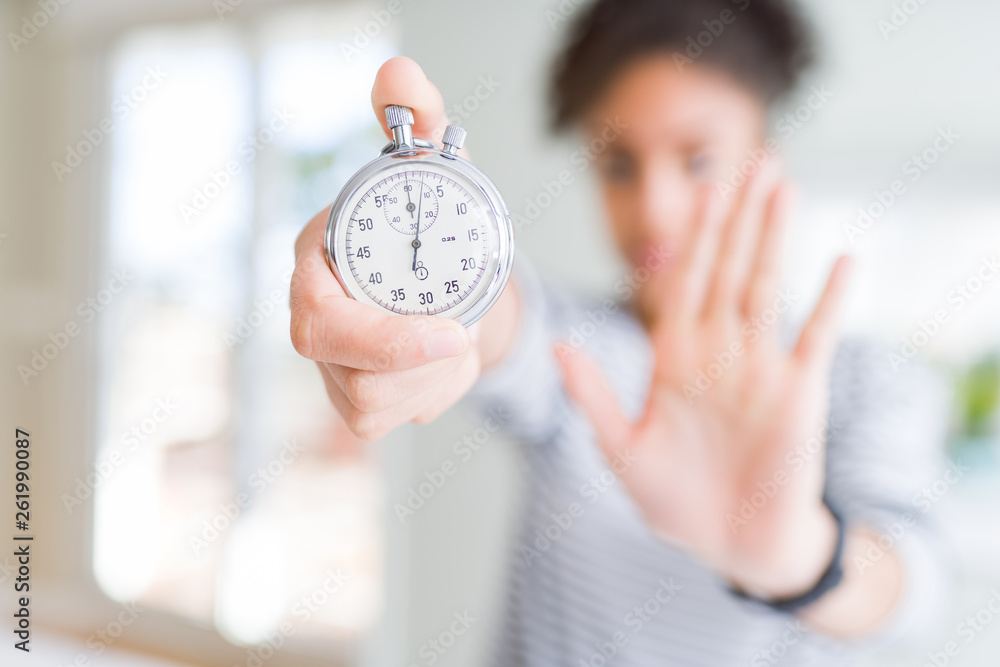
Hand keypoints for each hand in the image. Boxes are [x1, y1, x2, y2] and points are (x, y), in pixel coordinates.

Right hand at [290, 57, 480, 440]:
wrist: (452, 276)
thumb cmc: (432, 223)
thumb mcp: (430, 168)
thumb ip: (415, 118)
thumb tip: (398, 72)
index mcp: (318, 265)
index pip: (316, 320)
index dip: (378, 339)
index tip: (448, 334)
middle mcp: (316, 320)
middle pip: (353, 381)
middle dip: (419, 371)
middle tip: (462, 341)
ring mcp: (333, 367)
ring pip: (377, 408)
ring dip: (437, 378)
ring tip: (455, 337)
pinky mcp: (358, 400)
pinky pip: (398, 418)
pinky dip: (437, 393)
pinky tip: (446, 361)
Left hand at [556, 162, 852, 598]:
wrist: (731, 543)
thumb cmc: (676, 501)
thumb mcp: (622, 450)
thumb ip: (593, 397)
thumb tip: (556, 348)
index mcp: (676, 358)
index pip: (684, 280)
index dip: (692, 235)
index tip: (699, 189)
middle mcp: (719, 351)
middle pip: (728, 268)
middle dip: (737, 216)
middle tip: (752, 161)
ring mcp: (760, 367)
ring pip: (767, 286)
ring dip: (775, 237)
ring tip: (784, 185)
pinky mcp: (798, 393)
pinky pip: (815, 337)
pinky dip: (830, 300)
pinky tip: (843, 260)